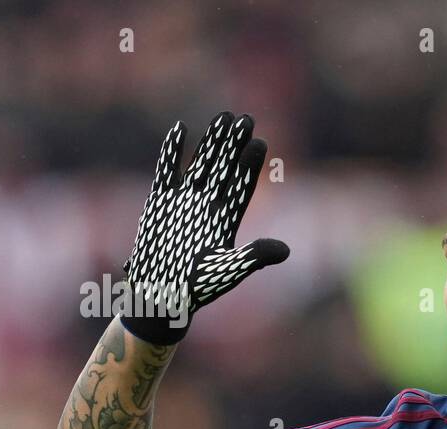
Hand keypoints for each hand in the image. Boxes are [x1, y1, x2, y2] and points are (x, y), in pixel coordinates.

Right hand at [119, 111, 289, 344]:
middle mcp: (209, 206)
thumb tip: (286, 250)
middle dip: (235, 145)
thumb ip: (255, 257)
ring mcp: (184, 201)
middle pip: (226, 169)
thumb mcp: (228, 270)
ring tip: (224, 117)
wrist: (162, 294)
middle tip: (247, 119)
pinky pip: (167, 170)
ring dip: (212, 142)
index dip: (251, 165)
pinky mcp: (160, 201)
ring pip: (201, 164)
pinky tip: (182, 128)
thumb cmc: (198, 287)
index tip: (261, 142)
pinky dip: (172, 151)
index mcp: (227, 220)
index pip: (243, 186)